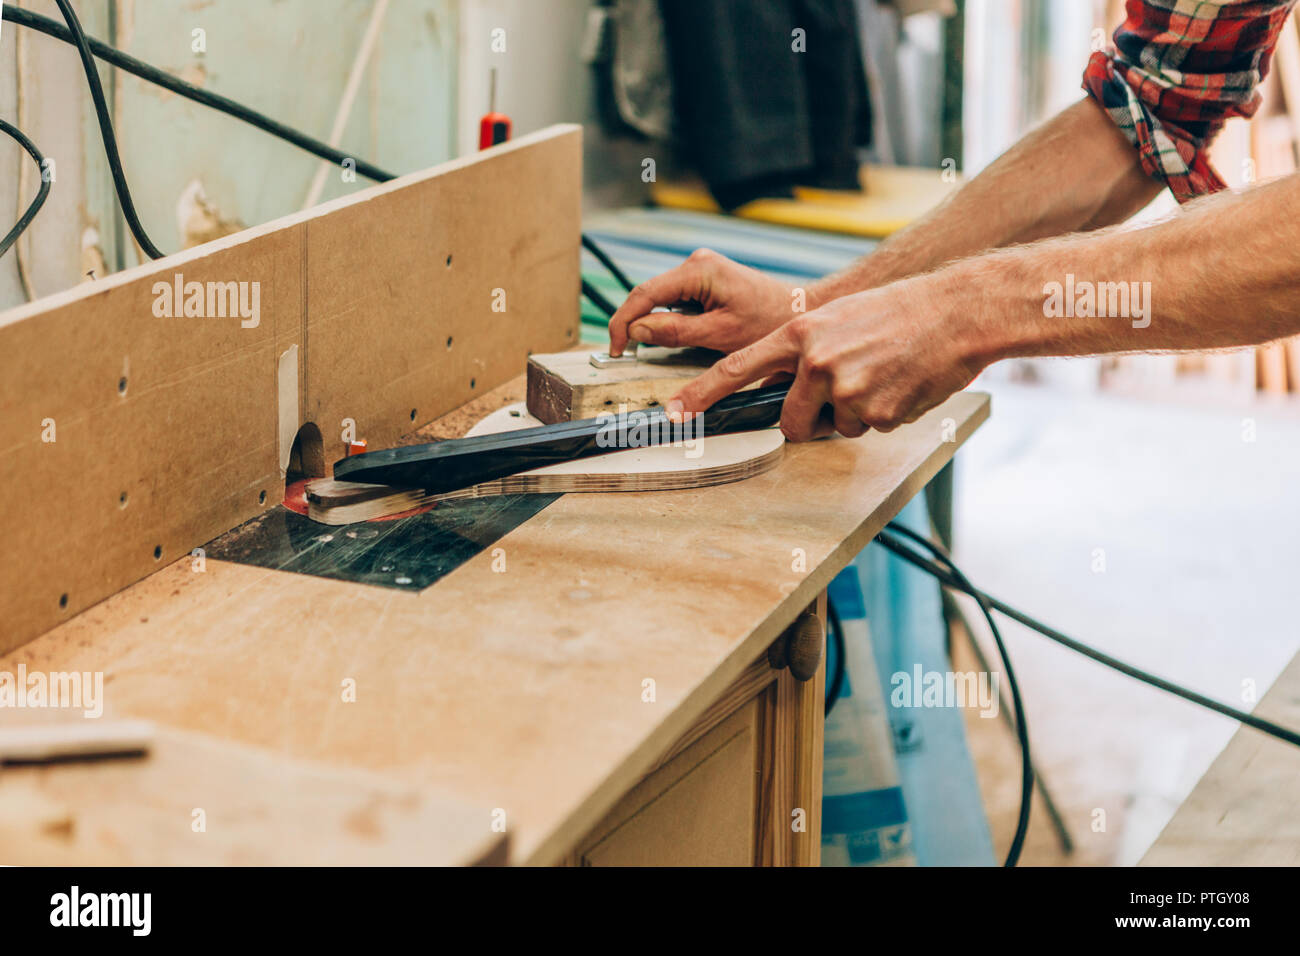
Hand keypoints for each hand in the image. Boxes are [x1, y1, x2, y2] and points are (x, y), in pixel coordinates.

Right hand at [607, 248, 810, 355]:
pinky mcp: (705, 279)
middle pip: (649, 294)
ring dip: (655, 322)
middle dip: (636, 323)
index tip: (616, 348)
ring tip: (655, 347)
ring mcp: (700, 269)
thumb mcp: (719, 334)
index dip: (623, 322)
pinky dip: (670, 319)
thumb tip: (637, 331)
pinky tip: (680, 336)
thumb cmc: (768, 322)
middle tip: (626, 354)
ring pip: (661, 299)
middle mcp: (696, 262)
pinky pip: (676, 300)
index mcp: (699, 270)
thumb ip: (675, 332)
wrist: (798, 310)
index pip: (644, 294)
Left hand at [670, 274, 988, 440]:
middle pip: (790, 422)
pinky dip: (886, 415)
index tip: (674, 414)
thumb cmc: (900, 312)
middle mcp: (815, 363)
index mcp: (799, 334)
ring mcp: (845, 390)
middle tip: (843, 395)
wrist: (956, 311)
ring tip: (884, 376)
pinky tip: (903, 384)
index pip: (736, 368)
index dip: (701, 394)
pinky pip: (870, 429)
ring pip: (836, 427)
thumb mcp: (838, 318)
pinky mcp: (876, 413)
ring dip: (857, 415)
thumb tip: (790, 392)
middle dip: (810, 422)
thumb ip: (806, 351)